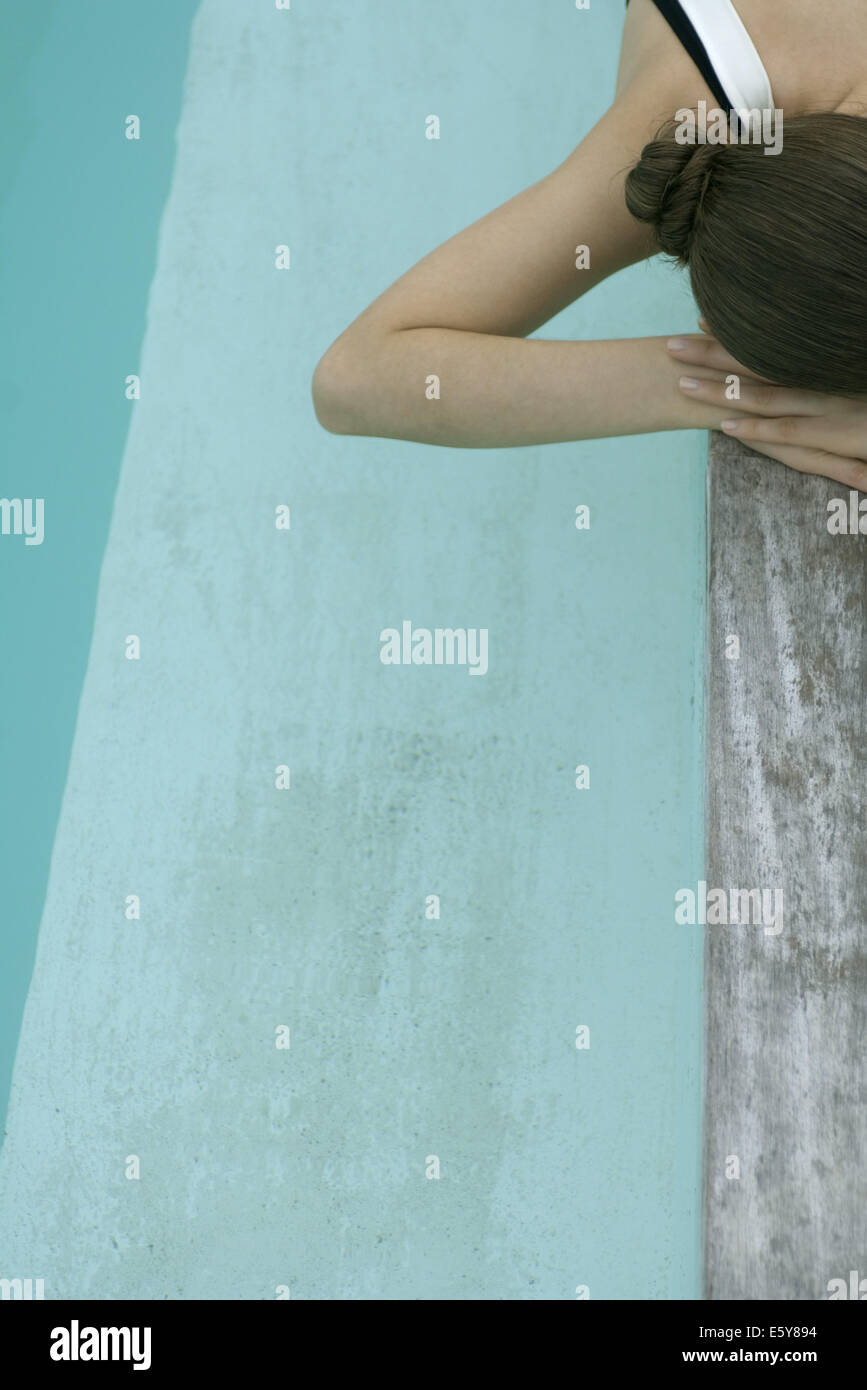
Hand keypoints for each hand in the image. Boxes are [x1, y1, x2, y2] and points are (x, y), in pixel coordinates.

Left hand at [667, 323, 866, 492]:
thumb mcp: (847, 372)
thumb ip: (825, 364)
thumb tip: (803, 356)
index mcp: (823, 358)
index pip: (771, 341)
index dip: (735, 331)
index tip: (703, 316)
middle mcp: (823, 376)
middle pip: (758, 361)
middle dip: (713, 352)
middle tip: (672, 342)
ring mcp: (829, 404)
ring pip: (765, 394)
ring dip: (720, 388)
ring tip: (680, 381)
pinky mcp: (838, 434)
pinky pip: (790, 431)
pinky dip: (756, 428)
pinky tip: (724, 425)